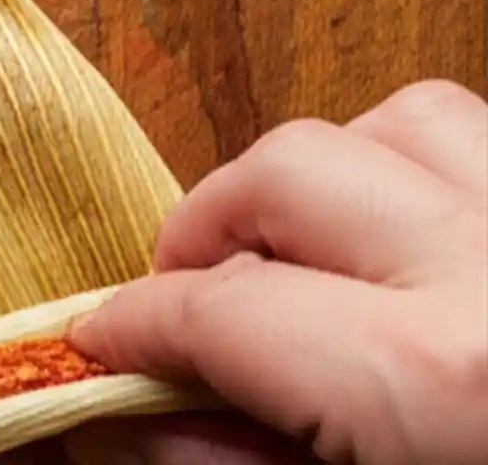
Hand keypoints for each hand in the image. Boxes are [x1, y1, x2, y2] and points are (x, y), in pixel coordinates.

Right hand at [66, 80, 487, 464]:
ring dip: (326, 177)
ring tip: (302, 252)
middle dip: (206, 226)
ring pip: (403, 118)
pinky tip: (395, 248)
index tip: (100, 339)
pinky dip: (414, 171)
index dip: (137, 321)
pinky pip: (481, 139)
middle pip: (289, 172)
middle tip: (185, 296)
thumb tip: (130, 417)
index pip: (226, 307)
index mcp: (439, 376)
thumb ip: (238, 463)